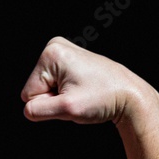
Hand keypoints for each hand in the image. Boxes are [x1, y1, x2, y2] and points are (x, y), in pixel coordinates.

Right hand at [20, 37, 154, 124]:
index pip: (29, 93)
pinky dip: (67, 92)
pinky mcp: (70, 60)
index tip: (72, 98)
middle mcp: (55, 47)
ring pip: (45, 88)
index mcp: (51, 54)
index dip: (49, 103)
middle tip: (79, 97)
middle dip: (55, 99)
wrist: (130, 96)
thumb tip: (27, 110)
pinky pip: (55, 84)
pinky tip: (84, 90)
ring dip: (61, 97)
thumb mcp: (67, 109)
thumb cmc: (104, 99)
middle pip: (36, 88)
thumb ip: (38, 110)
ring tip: (83, 93)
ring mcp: (63, 52)